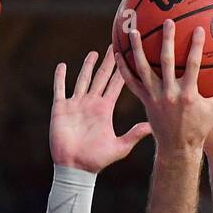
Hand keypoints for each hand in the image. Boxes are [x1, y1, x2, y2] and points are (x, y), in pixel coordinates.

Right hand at [50, 46, 151, 172]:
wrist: (75, 168)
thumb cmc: (97, 160)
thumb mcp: (119, 147)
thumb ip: (134, 134)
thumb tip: (153, 126)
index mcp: (105, 109)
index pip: (115, 85)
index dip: (121, 70)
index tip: (128, 55)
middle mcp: (91, 103)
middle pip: (100, 77)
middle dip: (107, 62)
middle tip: (115, 44)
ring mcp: (76, 105)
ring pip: (82, 80)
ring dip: (87, 66)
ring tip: (94, 52)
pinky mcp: (61, 109)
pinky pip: (60, 89)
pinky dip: (60, 77)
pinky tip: (62, 65)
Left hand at [115, 20, 212, 153]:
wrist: (177, 148)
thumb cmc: (199, 128)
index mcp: (188, 94)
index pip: (192, 65)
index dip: (195, 47)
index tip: (197, 28)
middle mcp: (169, 94)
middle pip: (166, 62)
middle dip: (166, 40)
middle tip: (166, 21)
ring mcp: (154, 97)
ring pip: (143, 69)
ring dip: (138, 49)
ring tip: (135, 31)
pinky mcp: (144, 101)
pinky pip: (132, 82)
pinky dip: (124, 68)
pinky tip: (118, 54)